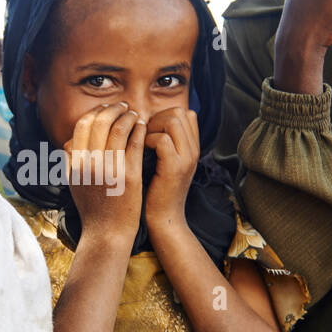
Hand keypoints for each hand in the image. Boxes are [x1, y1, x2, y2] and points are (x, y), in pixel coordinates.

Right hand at [65, 102, 144, 245]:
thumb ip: (70, 161)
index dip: (96, 112)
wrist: (107, 233)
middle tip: (123, 107)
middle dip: (113, 109)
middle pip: (100, 122)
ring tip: (135, 115)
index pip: (82, 125)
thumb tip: (70, 141)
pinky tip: (143, 127)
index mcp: (75, 163)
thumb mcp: (74, 183)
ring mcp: (109, 169)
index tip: (106, 109)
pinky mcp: (129, 175)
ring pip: (119, 128)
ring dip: (128, 116)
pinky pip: (135, 143)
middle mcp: (89, 163)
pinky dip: (140, 130)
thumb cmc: (93, 208)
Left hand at [144, 107, 199, 244]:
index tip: (148, 130)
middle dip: (156, 117)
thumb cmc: (155, 191)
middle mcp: (194, 150)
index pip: (186, 113)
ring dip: (151, 126)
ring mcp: (186, 159)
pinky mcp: (175, 168)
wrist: (163, 220)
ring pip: (173, 120)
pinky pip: (162, 139)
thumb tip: (144, 121)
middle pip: (179, 112)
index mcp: (192, 147)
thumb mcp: (164, 163)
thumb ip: (163, 143)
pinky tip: (138, 151)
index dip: (164, 115)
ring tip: (140, 141)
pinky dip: (147, 139)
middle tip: (141, 134)